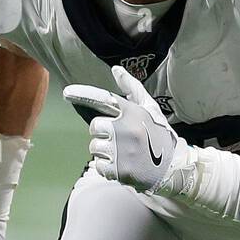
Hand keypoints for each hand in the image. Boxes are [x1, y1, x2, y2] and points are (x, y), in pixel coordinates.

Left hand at [62, 65, 196, 194]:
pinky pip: (99, 165)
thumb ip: (131, 88)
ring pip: (95, 147)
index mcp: (132, 112)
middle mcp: (125, 129)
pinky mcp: (119, 170)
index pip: (103, 99)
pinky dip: (107, 167)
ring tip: (124, 153)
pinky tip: (123, 164)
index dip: (83, 95)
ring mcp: (122, 151)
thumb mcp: (150, 108)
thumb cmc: (158, 134)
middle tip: (121, 138)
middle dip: (103, 132)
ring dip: (104, 150)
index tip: (67, 93)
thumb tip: (116, 69)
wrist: (173, 167)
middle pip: (95, 126)